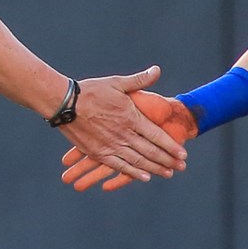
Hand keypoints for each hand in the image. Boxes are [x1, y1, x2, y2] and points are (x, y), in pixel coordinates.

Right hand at [61, 90, 197, 191]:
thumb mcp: (117, 82)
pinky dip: (133, 172)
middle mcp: (124, 133)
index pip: (156, 135)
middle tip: (181, 167)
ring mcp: (111, 145)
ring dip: (155, 168)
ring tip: (168, 173)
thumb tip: (157, 70)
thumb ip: (139, 80)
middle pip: (151, 151)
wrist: (65, 103)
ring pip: (138, 161)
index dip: (171, 146)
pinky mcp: (98, 152)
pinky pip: (119, 166)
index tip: (182, 153)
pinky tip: (145, 177)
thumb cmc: (91, 90)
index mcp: (131, 116)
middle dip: (168, 160)